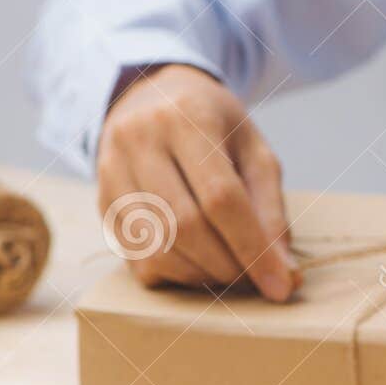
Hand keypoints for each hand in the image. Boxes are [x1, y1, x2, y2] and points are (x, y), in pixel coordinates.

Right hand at [96, 63, 295, 300]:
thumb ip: (271, 208)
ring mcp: (111, 172)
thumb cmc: (216, 128)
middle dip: (227, 266)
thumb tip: (284, 273)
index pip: (221, 197)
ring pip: (158, 248)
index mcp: (186, 118)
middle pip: (185, 226)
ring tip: (231, 271)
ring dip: (203, 275)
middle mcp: (138, 141)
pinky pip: (139, 258)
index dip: (253, 248)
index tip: (280, 286)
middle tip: (256, 279)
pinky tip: (200, 264)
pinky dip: (177, 274)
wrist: (153, 99)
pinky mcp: (101, 202)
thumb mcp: (255, 151)